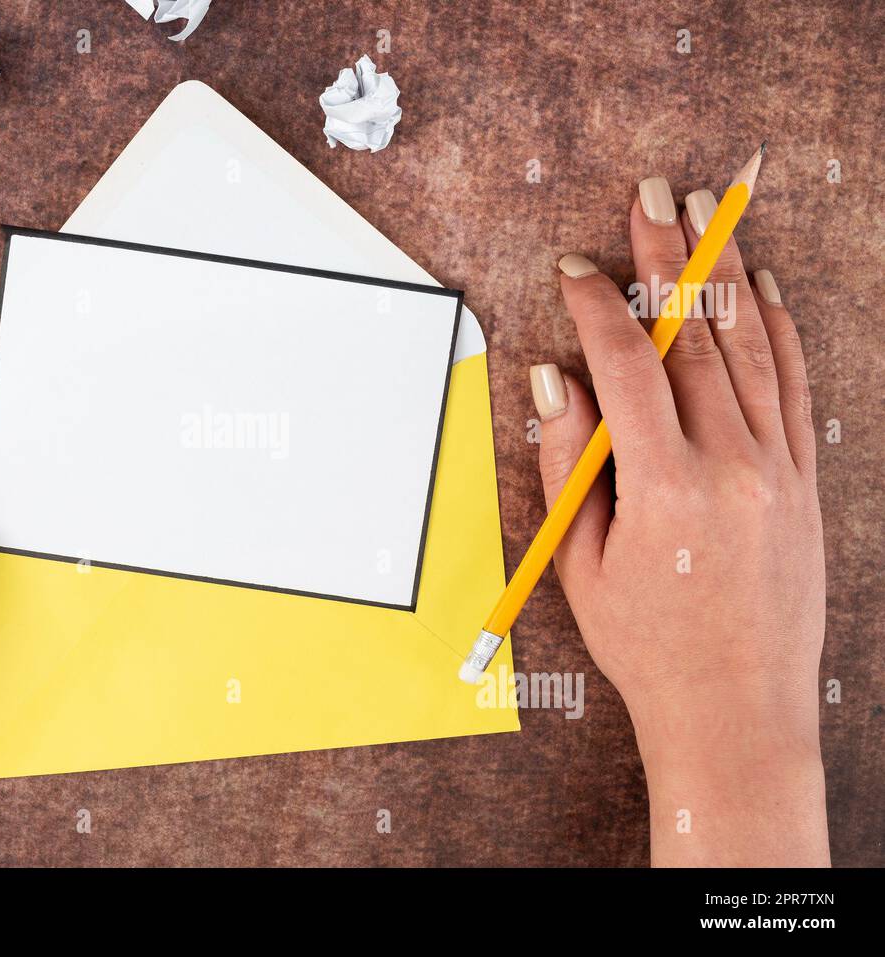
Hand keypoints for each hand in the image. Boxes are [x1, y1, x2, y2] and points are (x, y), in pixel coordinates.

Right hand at [532, 176, 827, 865]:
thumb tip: (554, 382)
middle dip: (670, 257)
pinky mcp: (803, 483)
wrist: (739, 712)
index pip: (627, 369)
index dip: (598, 308)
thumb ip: (569, 464)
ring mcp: (778, 471)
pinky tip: (765, 289)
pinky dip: (780, 333)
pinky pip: (794, 389)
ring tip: (709, 214)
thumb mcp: (582, 563)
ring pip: (751, 350)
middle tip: (655, 191)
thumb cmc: (649, 647)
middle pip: (695, 338)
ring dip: (725, 276)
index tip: (574, 267)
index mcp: (668, 490)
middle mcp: (734, 468)